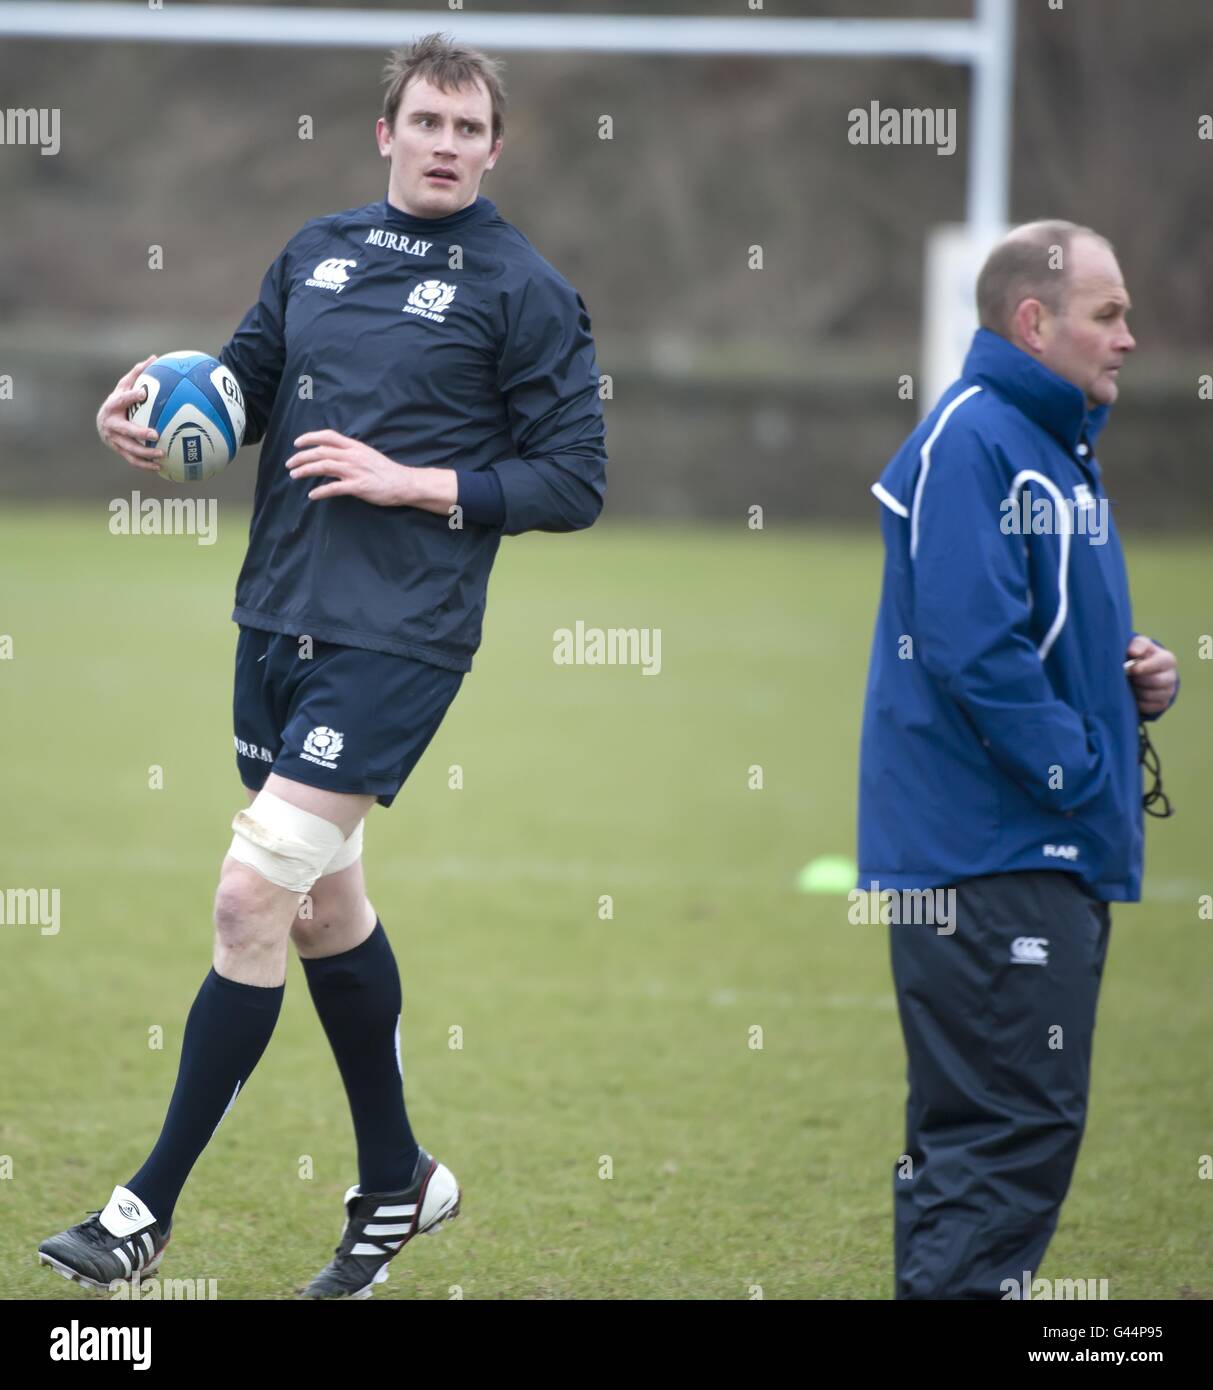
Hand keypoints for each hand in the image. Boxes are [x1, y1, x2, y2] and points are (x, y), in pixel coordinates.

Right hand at [96, 355, 164, 471]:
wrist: (102, 422)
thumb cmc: (119, 401)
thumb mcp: (124, 386)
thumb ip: (137, 374)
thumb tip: (154, 357)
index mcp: (113, 405)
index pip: (122, 399)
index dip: (131, 396)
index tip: (143, 393)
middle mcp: (111, 424)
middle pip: (124, 429)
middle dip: (138, 432)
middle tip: (155, 434)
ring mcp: (114, 439)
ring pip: (129, 448)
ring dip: (145, 453)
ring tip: (162, 454)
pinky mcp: (119, 450)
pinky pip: (132, 460)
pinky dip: (145, 465)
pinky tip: (160, 468)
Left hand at [285, 430, 456, 512]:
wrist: (404, 483)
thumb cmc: (385, 471)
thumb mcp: (367, 455)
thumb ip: (350, 453)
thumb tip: (333, 455)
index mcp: (355, 447)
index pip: (328, 436)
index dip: (310, 437)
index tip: (297, 443)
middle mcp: (353, 456)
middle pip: (321, 452)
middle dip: (301, 457)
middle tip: (289, 464)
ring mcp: (355, 471)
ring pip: (324, 466)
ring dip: (305, 470)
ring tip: (294, 475)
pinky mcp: (358, 487)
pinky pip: (335, 488)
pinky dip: (321, 492)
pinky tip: (312, 495)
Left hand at [1124, 635, 1177, 715]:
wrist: (1141, 672)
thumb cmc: (1139, 655)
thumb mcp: (1139, 645)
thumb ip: (1138, 644)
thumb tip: (1133, 652)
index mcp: (1167, 659)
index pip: (1160, 663)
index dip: (1144, 667)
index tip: (1131, 669)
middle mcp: (1171, 676)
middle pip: (1156, 681)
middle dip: (1138, 680)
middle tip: (1126, 677)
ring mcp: (1168, 691)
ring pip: (1150, 695)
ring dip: (1136, 690)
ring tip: (1128, 684)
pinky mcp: (1162, 704)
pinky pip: (1147, 706)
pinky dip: (1137, 702)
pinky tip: (1132, 694)